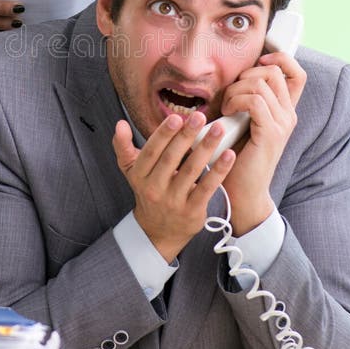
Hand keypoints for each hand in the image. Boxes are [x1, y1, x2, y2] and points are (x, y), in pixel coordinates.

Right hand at [112, 112, 235, 262]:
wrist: (158, 231)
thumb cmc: (149, 192)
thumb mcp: (132, 171)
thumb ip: (123, 146)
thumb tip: (120, 123)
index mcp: (139, 175)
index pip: (151, 151)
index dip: (164, 134)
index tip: (177, 118)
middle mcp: (154, 188)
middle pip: (171, 158)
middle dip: (186, 135)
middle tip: (200, 116)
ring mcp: (173, 201)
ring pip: (191, 170)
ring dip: (206, 148)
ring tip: (218, 129)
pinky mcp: (192, 211)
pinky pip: (207, 187)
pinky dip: (219, 170)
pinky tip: (229, 155)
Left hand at [220, 51, 306, 235]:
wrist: (242, 192)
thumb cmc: (237, 157)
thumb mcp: (243, 121)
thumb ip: (247, 99)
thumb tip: (234, 74)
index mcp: (284, 110)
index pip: (296, 73)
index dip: (279, 58)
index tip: (257, 63)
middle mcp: (288, 114)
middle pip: (273, 72)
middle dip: (246, 75)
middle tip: (231, 95)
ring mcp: (282, 123)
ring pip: (260, 84)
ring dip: (235, 91)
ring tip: (226, 107)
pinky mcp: (271, 133)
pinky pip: (254, 101)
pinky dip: (236, 101)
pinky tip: (227, 113)